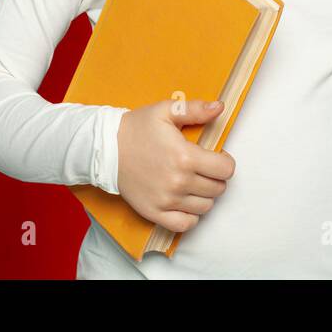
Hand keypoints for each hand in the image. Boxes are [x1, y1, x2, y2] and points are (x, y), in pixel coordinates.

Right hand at [115, 98, 235, 234]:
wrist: (105, 148)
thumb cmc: (137, 128)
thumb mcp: (167, 110)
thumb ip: (196, 109)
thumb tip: (219, 107)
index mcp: (185, 157)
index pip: (226, 169)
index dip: (225, 161)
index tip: (216, 156)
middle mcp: (178, 182)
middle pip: (218, 189)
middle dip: (216, 177)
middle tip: (204, 168)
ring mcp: (166, 200)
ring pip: (205, 207)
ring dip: (205, 195)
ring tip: (194, 182)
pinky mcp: (154, 212)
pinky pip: (186, 224)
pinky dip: (191, 216)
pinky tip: (185, 201)